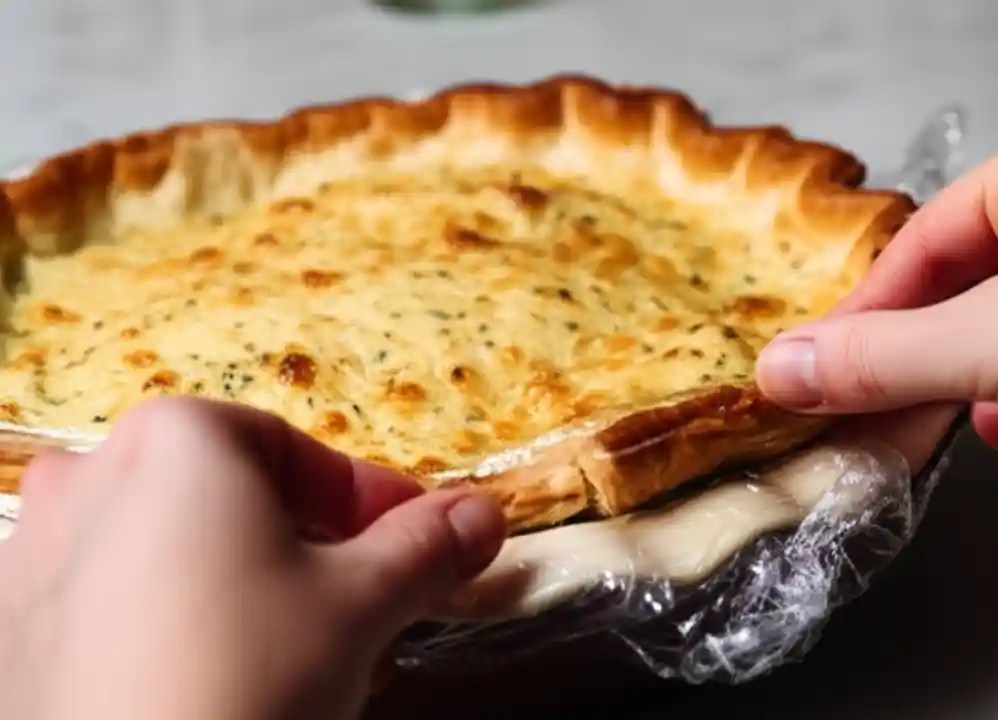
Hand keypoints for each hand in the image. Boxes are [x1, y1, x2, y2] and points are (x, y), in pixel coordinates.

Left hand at [0, 396, 505, 719]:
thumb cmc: (249, 677)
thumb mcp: (364, 605)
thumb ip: (427, 547)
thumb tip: (482, 515)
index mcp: (178, 438)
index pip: (305, 454)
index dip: (376, 503)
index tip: (423, 543)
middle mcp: (92, 474)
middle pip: (237, 499)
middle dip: (316, 553)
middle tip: (369, 608)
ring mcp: (38, 554)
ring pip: (177, 550)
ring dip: (254, 589)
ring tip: (308, 656)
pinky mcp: (12, 630)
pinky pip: (119, 600)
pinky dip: (181, 622)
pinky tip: (225, 679)